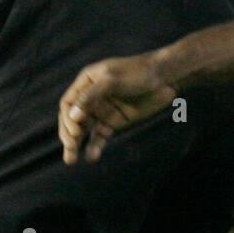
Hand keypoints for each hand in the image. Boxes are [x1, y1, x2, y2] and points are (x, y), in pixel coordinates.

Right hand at [59, 53, 176, 163]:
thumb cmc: (138, 72)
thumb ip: (91, 96)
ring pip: (84, 130)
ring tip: (71, 160)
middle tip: (70, 149)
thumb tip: (72, 116)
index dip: (67, 118)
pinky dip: (95, 147)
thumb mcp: (113, 80)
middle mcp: (92, 97)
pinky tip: (92, 157)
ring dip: (76, 144)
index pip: (68, 103)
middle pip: (73, 118)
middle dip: (69, 134)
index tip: (75, 132)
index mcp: (87, 82)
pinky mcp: (115, 122)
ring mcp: (103, 110)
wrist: (165, 78)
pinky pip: (100, 137)